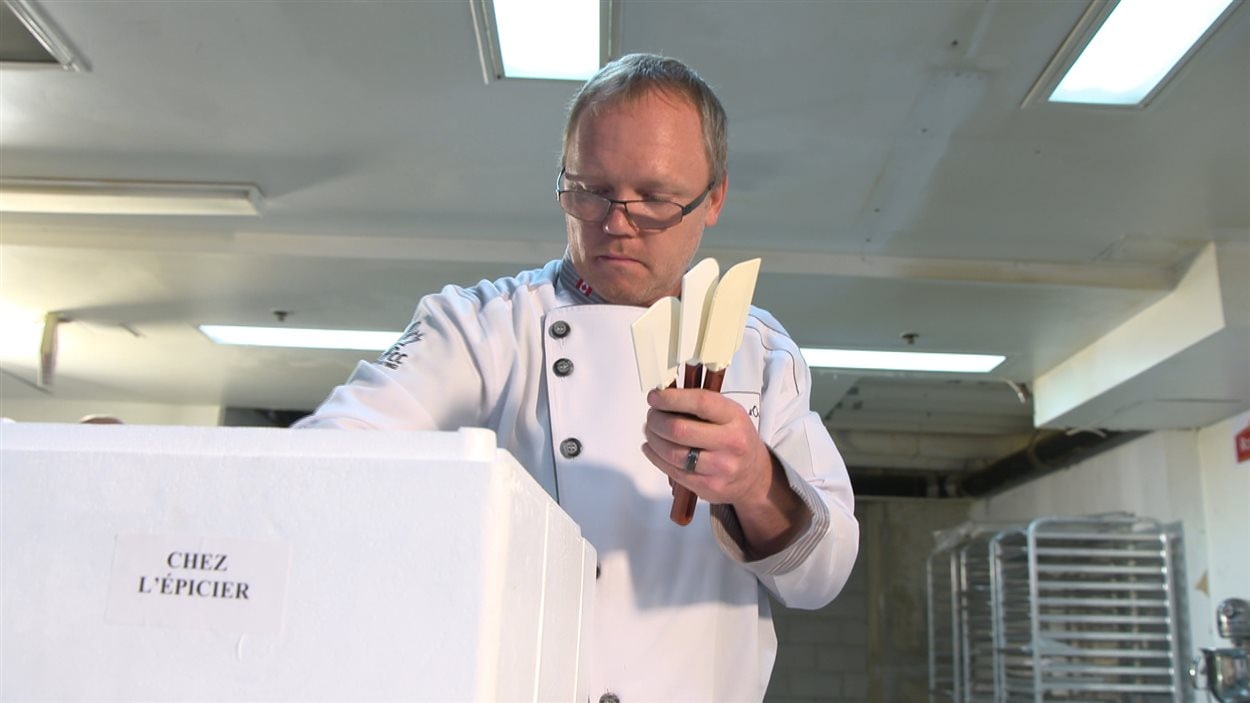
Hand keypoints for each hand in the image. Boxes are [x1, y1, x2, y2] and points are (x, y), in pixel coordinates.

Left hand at [641, 387, 772, 506]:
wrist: (754, 475)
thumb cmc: (735, 437)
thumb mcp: (729, 413)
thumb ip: (699, 404)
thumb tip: (663, 396)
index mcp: (734, 417)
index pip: (699, 402)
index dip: (671, 398)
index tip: (654, 397)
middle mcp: (730, 442)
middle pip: (679, 430)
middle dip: (656, 420)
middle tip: (651, 416)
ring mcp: (719, 467)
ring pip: (672, 453)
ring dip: (653, 439)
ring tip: (651, 431)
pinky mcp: (707, 486)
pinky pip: (672, 470)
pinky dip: (655, 456)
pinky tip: (652, 448)